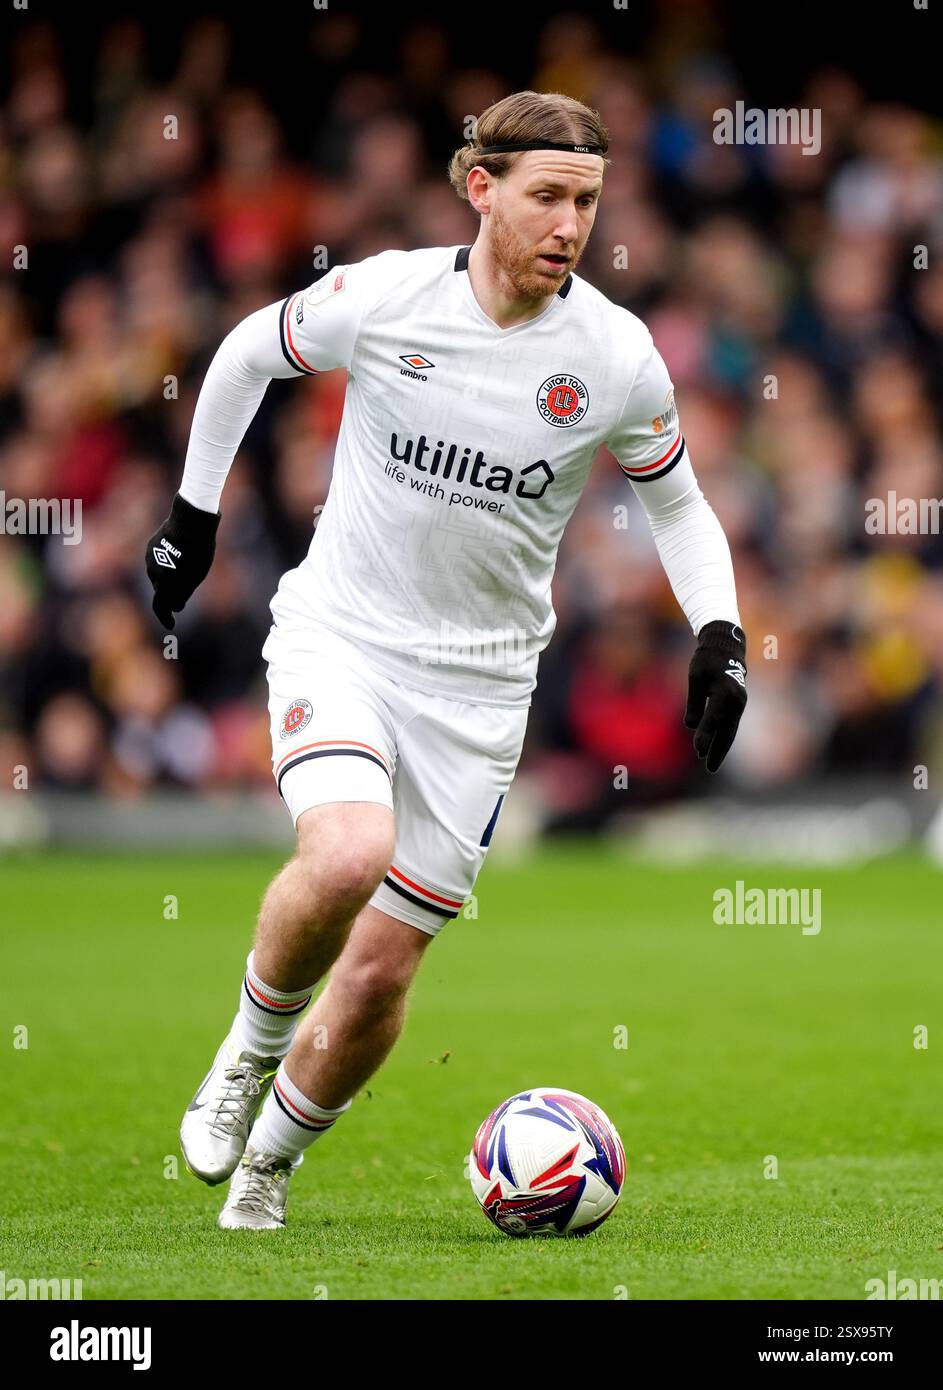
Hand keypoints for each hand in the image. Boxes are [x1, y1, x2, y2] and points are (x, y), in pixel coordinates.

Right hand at [145, 493, 220, 629]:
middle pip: (162, 592)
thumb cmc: (198, 553)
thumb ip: (183, 594)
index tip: (171, 625)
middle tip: (180, 602)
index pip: (161, 607)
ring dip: (170, 579)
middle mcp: (153, 573)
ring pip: (159, 576)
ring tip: (186, 571)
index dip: (165, 618)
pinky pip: (158, 561)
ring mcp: (150, 559)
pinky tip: (179, 557)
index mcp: (164, 584)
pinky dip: (167, 565)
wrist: (190, 522)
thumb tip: (176, 606)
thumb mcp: (195, 577)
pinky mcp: (151, 547)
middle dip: (171, 597)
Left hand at [683, 621, 746, 772]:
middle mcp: (737, 700)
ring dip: (722, 747)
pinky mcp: (738, 704)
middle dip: (718, 750)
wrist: (727, 647)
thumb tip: (691, 725)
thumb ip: (694, 702)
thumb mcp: (696, 677)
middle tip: (710, 768)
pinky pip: (731, 724)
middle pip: (727, 730)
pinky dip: (724, 737)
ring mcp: (740, 703)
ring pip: (730, 730)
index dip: (705, 735)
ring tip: (711, 764)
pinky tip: (716, 748)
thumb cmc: (707, 660)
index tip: (698, 751)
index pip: (713, 718)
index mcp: (725, 691)